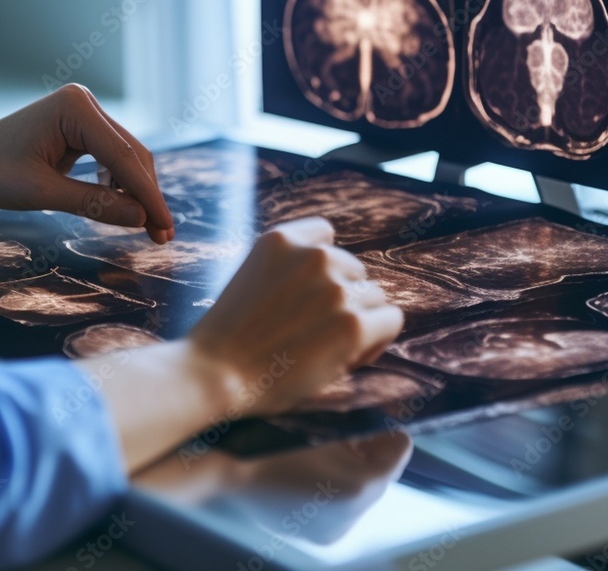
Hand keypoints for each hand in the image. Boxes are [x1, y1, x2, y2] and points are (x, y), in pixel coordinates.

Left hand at [0, 83, 174, 242]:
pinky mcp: (78, 128)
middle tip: (162, 236)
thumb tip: (142, 218)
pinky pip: (109, 157)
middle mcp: (84, 102)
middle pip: (131, 153)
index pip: (125, 157)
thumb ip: (95, 204)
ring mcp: (82, 113)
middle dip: (146, 195)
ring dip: (136, 191)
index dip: (149, 196)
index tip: (166, 228)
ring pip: (125, 156)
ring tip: (147, 229)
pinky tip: (122, 209)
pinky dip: (118, 183)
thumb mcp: (43, 194)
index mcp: (75, 107)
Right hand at [186, 217, 403, 417]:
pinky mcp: (353, 324)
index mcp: (280, 239)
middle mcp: (312, 256)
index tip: (309, 296)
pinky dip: (376, 341)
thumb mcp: (255, 276)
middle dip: (342, 298)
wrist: (216, 373)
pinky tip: (348, 357)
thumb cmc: (230, 336)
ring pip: (375, 297)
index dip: (324, 268)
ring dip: (359, 320)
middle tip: (314, 332)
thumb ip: (290, 268)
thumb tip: (340, 279)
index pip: (326, 235)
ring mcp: (335, 289)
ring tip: (327, 347)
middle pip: (355, 271)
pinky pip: (391, 321)